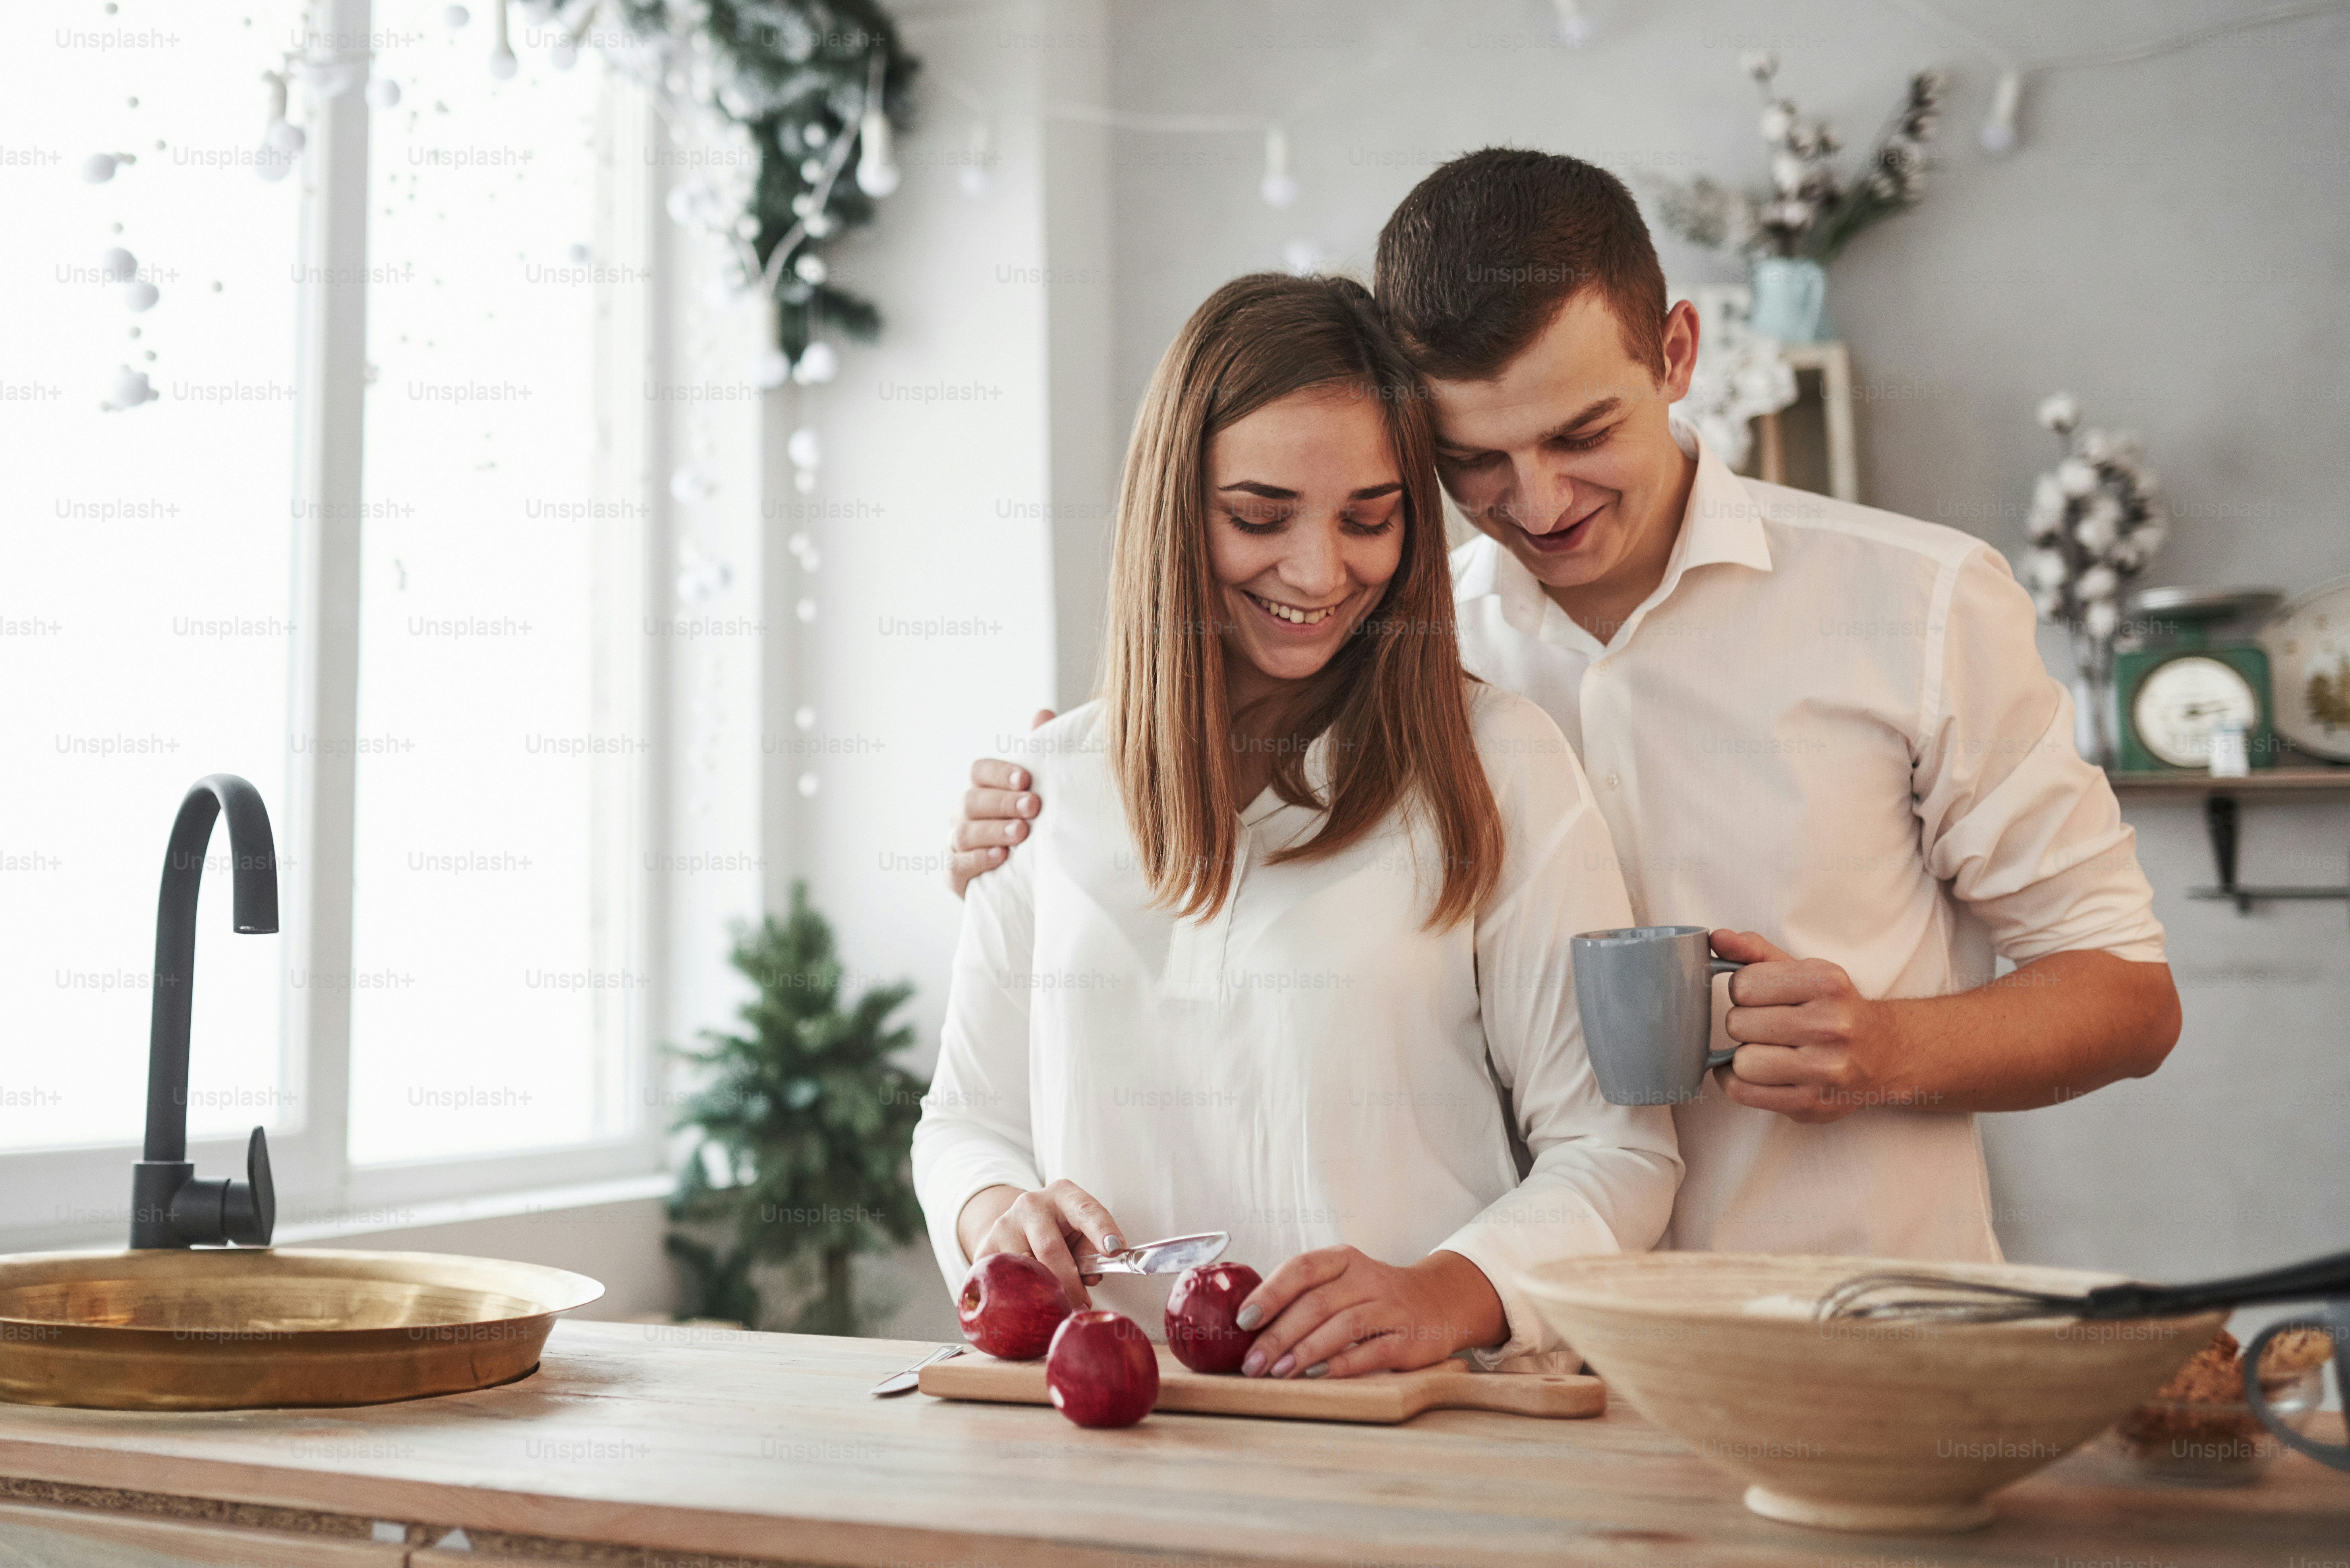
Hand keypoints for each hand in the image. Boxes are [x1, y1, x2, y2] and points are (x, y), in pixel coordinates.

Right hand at [946, 709, 1054, 897]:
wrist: (1026, 881)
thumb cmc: (1029, 829)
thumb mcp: (1036, 794)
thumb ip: (1037, 756)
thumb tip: (1043, 713)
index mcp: (981, 790)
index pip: (979, 771)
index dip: (999, 773)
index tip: (1026, 779)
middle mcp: (963, 815)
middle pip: (972, 800)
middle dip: (1003, 802)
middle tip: (1033, 807)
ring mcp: (955, 845)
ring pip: (964, 832)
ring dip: (994, 831)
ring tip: (1021, 833)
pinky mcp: (955, 876)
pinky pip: (958, 865)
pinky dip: (978, 859)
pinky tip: (1000, 857)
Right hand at [958, 1179, 1122, 1308]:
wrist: (1016, 1224)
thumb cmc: (1059, 1232)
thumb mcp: (1079, 1231)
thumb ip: (1090, 1251)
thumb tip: (1090, 1277)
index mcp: (1064, 1195)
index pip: (1087, 1210)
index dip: (1102, 1229)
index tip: (1115, 1248)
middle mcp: (1032, 1204)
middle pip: (1050, 1249)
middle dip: (1068, 1284)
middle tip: (1081, 1305)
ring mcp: (1005, 1225)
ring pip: (1024, 1270)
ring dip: (1042, 1292)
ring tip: (1053, 1304)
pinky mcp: (986, 1247)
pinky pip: (1003, 1280)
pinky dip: (1018, 1296)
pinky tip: (1026, 1303)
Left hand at [1231, 1246, 1503, 1380]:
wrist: (1440, 1302)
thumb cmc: (1373, 1297)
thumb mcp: (1343, 1281)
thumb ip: (1305, 1296)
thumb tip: (1248, 1329)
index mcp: (1344, 1259)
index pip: (1302, 1268)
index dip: (1270, 1293)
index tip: (1243, 1320)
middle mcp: (1368, 1278)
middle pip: (1317, 1303)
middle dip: (1278, 1335)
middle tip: (1252, 1363)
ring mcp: (1391, 1308)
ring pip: (1343, 1326)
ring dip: (1306, 1351)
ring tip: (1278, 1373)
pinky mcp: (1410, 1339)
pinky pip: (1373, 1351)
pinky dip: (1342, 1365)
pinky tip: (1317, 1377)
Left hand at [1712, 929, 1902, 1124]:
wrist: (1884, 1052)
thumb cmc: (1831, 1008)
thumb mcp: (1802, 971)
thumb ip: (1754, 952)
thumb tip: (1717, 938)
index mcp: (1826, 983)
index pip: (1743, 984)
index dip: (1742, 990)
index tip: (1758, 996)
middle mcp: (1831, 1026)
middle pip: (1738, 1024)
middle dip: (1742, 1023)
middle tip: (1764, 1025)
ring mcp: (1825, 1070)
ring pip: (1742, 1062)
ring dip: (1742, 1056)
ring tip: (1763, 1049)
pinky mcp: (1813, 1105)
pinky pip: (1744, 1093)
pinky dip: (1736, 1081)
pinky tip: (1753, 1072)